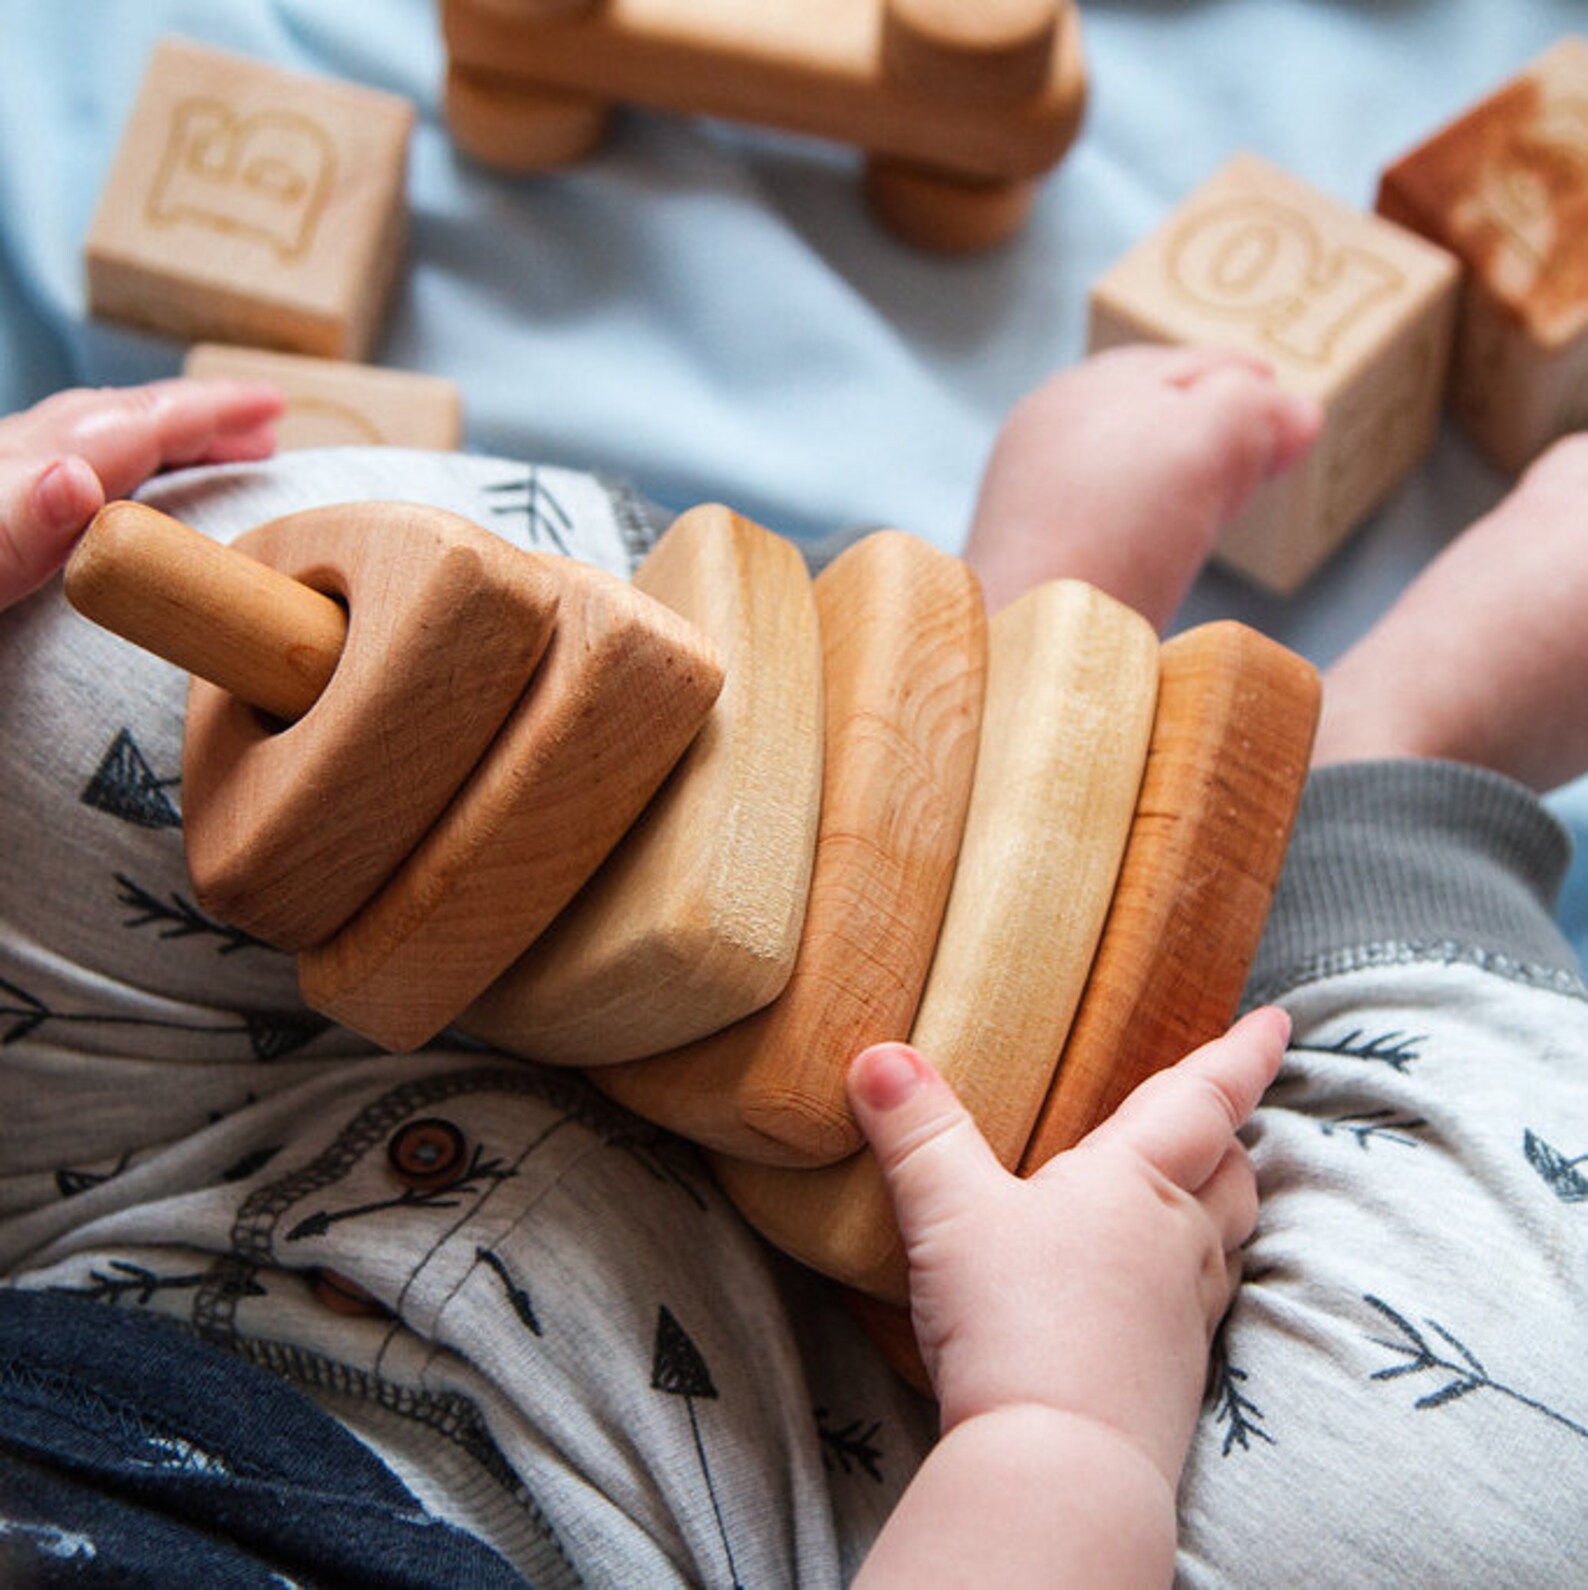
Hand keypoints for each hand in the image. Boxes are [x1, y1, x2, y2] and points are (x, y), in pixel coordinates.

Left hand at [0, 378, 283, 609]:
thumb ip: (21, 519)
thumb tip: (75, 478)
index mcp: (26, 472)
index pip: (135, 425)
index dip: (211, 412)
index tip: (274, 406)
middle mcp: (17, 464)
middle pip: (123, 420)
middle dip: (201, 422)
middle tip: (265, 436)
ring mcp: (7, 487)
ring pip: (98, 439)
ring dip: (166, 441)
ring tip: (214, 458)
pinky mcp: (3, 519)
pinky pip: (74, 474)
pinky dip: (122, 470)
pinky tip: (125, 496)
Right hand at [847, 1005, 1288, 1489]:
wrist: (1063, 1465)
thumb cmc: (1015, 1321)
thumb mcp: (948, 1212)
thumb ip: (917, 1131)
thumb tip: (879, 1057)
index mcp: (1135, 1182)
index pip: (1205, 1099)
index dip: (1243, 1055)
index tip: (1278, 1022)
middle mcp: (1178, 1242)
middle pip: (1231, 1175)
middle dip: (1234, 1140)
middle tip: (1230, 1116)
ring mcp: (1186, 1316)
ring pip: (1225, 1244)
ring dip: (1222, 1211)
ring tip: (1197, 1198)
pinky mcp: (1176, 1380)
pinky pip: (1201, 1308)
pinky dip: (1190, 1282)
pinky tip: (1153, 1297)